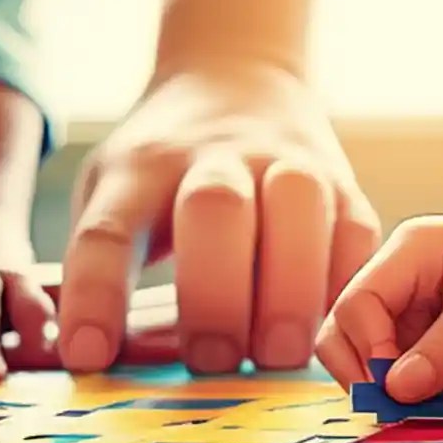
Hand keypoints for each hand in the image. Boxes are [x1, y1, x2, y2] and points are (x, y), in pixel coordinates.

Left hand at [60, 61, 380, 373]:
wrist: (240, 78)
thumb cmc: (163, 168)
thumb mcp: (113, 190)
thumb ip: (106, 267)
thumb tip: (91, 364)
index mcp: (140, 167)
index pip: (108, 230)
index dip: (95, 297)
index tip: (86, 358)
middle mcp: (214, 156)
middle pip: (213, 210)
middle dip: (214, 297)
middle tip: (212, 362)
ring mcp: (285, 162)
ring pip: (296, 207)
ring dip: (290, 291)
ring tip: (277, 354)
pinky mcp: (342, 183)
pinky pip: (356, 232)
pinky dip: (342, 286)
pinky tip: (324, 329)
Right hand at [315, 216, 442, 400]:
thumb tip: (394, 389)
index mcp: (412, 249)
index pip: (358, 302)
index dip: (368, 350)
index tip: (400, 392)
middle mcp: (397, 273)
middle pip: (342, 328)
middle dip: (362, 372)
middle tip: (400, 412)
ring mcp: (403, 303)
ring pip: (359, 351)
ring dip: (382, 385)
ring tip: (423, 410)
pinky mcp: (416, 331)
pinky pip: (389, 365)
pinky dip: (403, 389)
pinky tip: (435, 403)